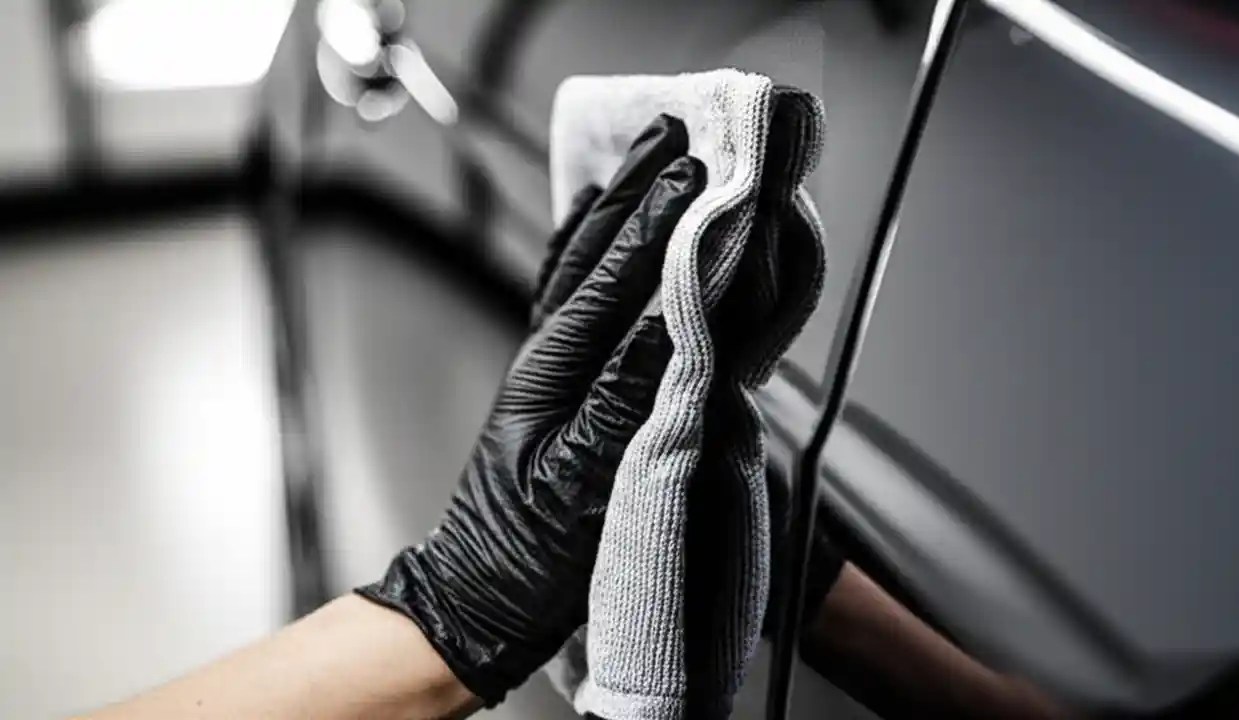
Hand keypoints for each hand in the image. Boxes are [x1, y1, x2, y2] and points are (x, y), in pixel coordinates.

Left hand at [357, 115, 706, 705]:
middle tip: (672, 138)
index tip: (699, 172)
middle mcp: (548, 356)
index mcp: (556, 370)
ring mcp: (548, 369)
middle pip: (592, 252)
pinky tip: (601, 247)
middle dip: (635, 191)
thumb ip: (624, 399)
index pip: (616, 276)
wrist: (481, 597)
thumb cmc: (527, 554)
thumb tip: (671, 327)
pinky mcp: (556, 390)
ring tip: (640, 165)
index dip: (659, 221)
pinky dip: (591, 259)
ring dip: (612, 211)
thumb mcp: (581, 485)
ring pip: (580, 267)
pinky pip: (576, 303)